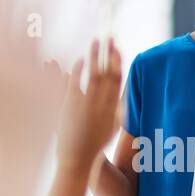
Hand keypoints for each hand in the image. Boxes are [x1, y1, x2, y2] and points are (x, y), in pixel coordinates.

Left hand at [56, 38, 122, 173]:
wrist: (78, 158)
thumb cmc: (94, 145)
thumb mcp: (112, 126)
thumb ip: (118, 110)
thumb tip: (122, 99)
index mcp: (113, 107)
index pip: (119, 79)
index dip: (119, 61)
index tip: (118, 48)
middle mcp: (103, 102)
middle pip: (108, 71)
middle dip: (109, 51)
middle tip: (109, 36)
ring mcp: (88, 102)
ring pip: (94, 72)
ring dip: (96, 54)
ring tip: (95, 40)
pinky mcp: (72, 104)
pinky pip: (77, 81)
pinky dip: (80, 68)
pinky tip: (80, 59)